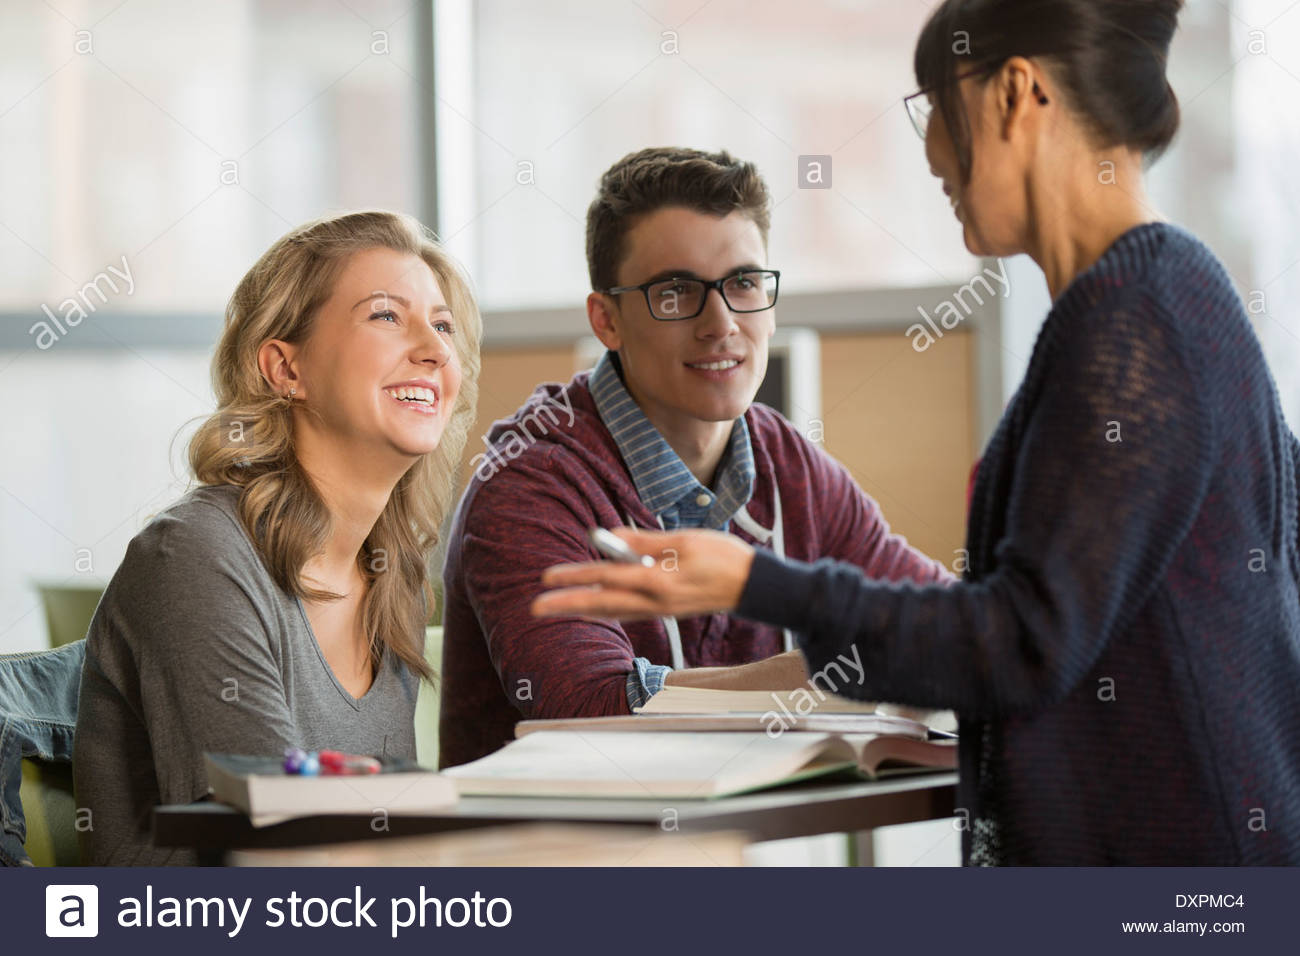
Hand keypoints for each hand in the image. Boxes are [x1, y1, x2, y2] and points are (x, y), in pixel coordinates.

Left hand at [531, 527, 754, 620]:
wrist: (754, 587)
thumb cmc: (724, 558)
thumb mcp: (685, 540)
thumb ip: (644, 540)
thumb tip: (608, 536)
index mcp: (660, 581)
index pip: (608, 578)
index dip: (576, 577)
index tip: (548, 577)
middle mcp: (656, 602)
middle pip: (603, 603)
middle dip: (568, 604)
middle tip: (537, 606)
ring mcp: (661, 610)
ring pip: (613, 611)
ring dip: (583, 609)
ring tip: (556, 608)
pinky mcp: (667, 611)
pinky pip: (627, 612)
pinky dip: (606, 610)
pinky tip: (594, 607)